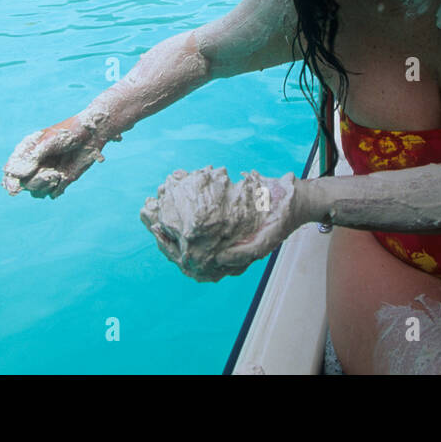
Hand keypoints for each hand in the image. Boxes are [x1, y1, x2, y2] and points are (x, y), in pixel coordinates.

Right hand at [3, 115, 111, 198]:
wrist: (92, 133)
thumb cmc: (69, 132)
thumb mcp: (48, 141)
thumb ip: (32, 158)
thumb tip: (15, 174)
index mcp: (27, 152)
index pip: (11, 171)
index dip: (10, 181)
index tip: (14, 188)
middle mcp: (35, 165)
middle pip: (23, 185)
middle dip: (35, 182)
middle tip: (49, 174)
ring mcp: (47, 173)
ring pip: (36, 192)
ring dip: (44, 187)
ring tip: (56, 175)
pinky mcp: (61, 181)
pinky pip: (53, 193)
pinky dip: (57, 188)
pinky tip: (64, 176)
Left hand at [139, 167, 299, 281]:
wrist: (292, 201)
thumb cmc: (279, 224)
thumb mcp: (264, 242)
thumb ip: (243, 254)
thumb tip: (219, 259)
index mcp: (225, 258)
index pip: (189, 259)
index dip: (170, 246)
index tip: (157, 229)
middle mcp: (218, 244)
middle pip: (182, 242)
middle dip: (164, 228)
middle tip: (148, 212)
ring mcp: (218, 228)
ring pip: (186, 224)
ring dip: (170, 212)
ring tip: (155, 199)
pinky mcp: (221, 210)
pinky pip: (198, 207)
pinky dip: (186, 196)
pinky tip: (175, 182)